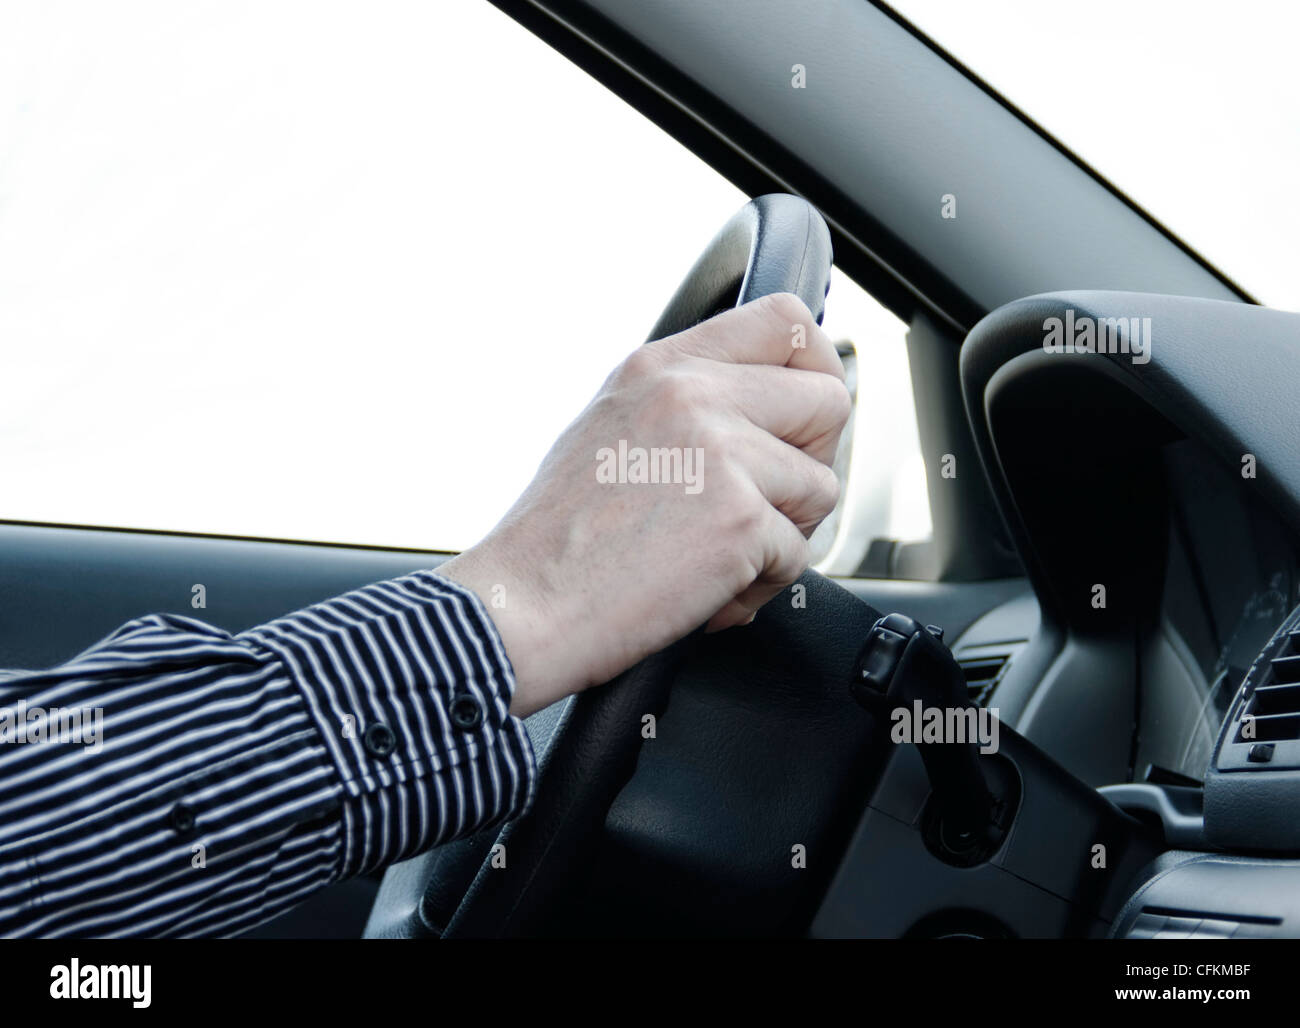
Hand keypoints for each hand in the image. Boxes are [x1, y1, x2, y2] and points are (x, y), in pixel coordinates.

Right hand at [437, 292, 850, 716]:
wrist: (519, 606)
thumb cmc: (555, 540)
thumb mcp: (612, 428)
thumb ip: (688, 404)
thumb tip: (766, 411)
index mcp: (662, 366)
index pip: (786, 319)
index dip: (814, 370)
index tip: (801, 417)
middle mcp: (694, 394)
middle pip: (828, 399)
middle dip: (812, 461)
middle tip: (767, 504)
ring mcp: (721, 454)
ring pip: (822, 486)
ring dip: (784, 535)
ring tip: (719, 561)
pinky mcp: (739, 520)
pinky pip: (798, 555)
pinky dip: (758, 588)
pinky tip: (705, 595)